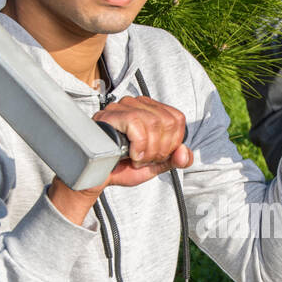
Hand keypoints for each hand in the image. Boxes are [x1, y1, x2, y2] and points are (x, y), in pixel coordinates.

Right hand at [48, 96, 192, 223]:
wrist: (96, 177)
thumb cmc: (121, 166)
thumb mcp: (154, 165)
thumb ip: (174, 160)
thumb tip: (185, 153)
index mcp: (151, 111)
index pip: (177, 119)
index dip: (172, 142)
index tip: (156, 156)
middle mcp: (138, 103)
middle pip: (168, 121)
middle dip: (161, 149)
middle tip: (145, 160)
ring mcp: (123, 106)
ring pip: (154, 122)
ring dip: (149, 150)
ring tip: (136, 158)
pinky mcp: (111, 115)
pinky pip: (137, 124)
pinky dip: (138, 146)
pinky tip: (130, 155)